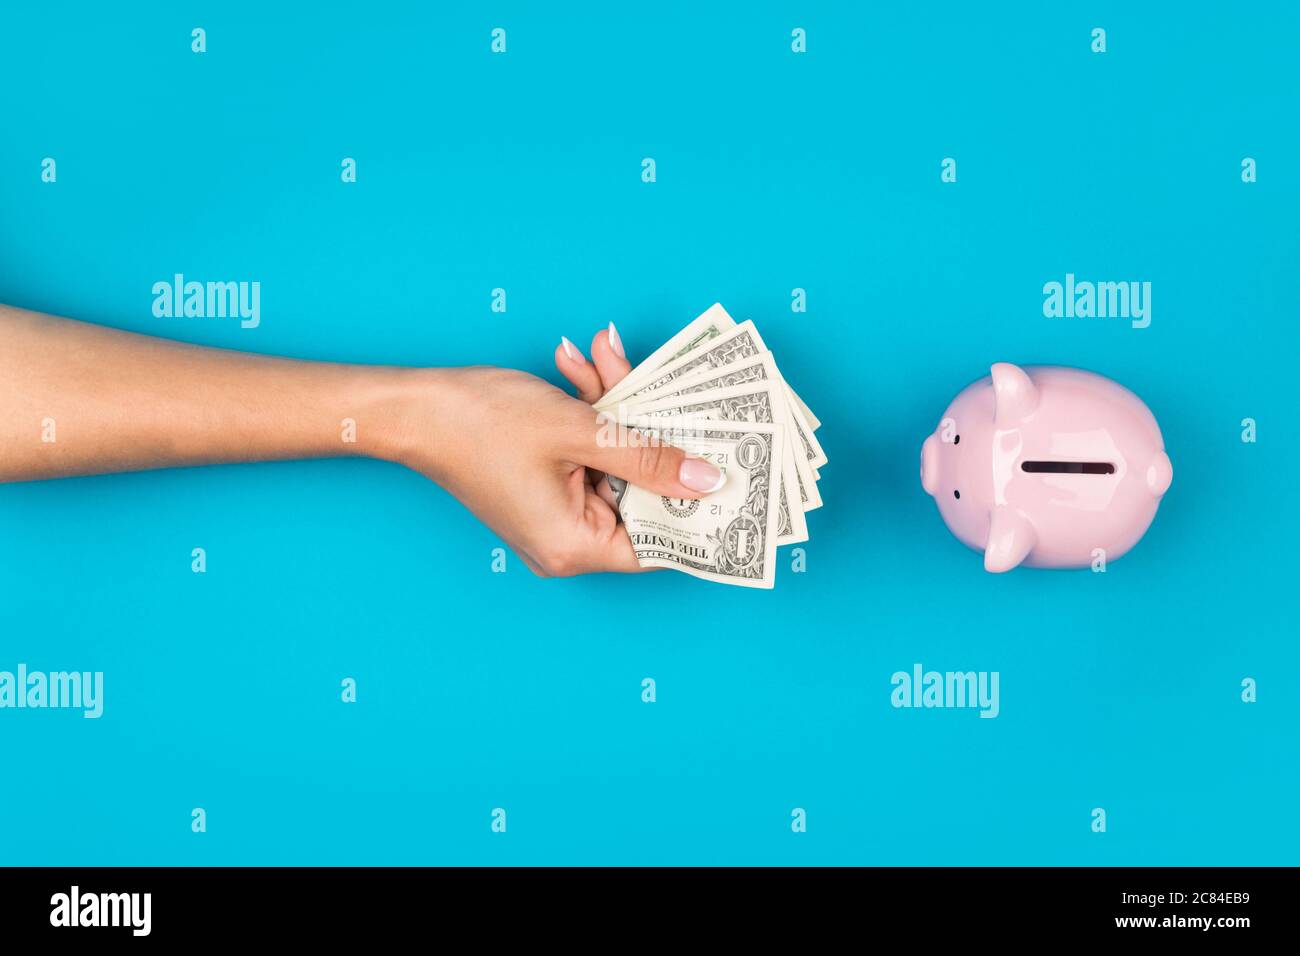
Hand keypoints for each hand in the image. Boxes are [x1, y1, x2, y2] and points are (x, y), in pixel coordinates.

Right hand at [387, 329, 723, 577]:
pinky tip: (580, 365)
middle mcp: (566, 541)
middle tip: (663, 386)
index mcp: (574, 545)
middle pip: (638, 492)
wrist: (412, 405)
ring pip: (614, 463)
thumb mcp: (581, 432)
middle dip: (648, 431)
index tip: (730, 468)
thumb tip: (708, 482)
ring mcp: (555, 514)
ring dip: (614, 408)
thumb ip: (650, 458)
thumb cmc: (481, 423)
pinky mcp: (545, 487)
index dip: (696, 505)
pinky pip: (587, 455)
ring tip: (604, 358)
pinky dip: (589, 414)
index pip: (660, 542)